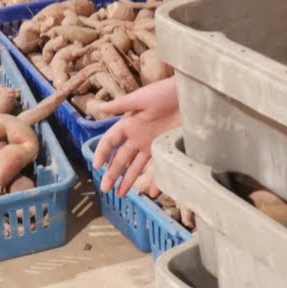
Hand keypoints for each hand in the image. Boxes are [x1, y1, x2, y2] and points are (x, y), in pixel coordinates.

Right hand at [91, 76, 179, 197]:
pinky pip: (159, 167)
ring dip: (128, 180)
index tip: (96, 166)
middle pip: (121, 158)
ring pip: (136, 166)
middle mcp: (138, 137)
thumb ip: (122, 105)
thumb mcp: (142, 98)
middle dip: (112, 173)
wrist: (190, 95)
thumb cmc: (165, 92)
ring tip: (120, 195)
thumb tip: (100, 108)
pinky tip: (152, 193)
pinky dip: (156, 180)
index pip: (111, 141)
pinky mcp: (166, 148)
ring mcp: (152, 144)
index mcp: (129, 124)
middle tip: (104, 189)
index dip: (102, 152)